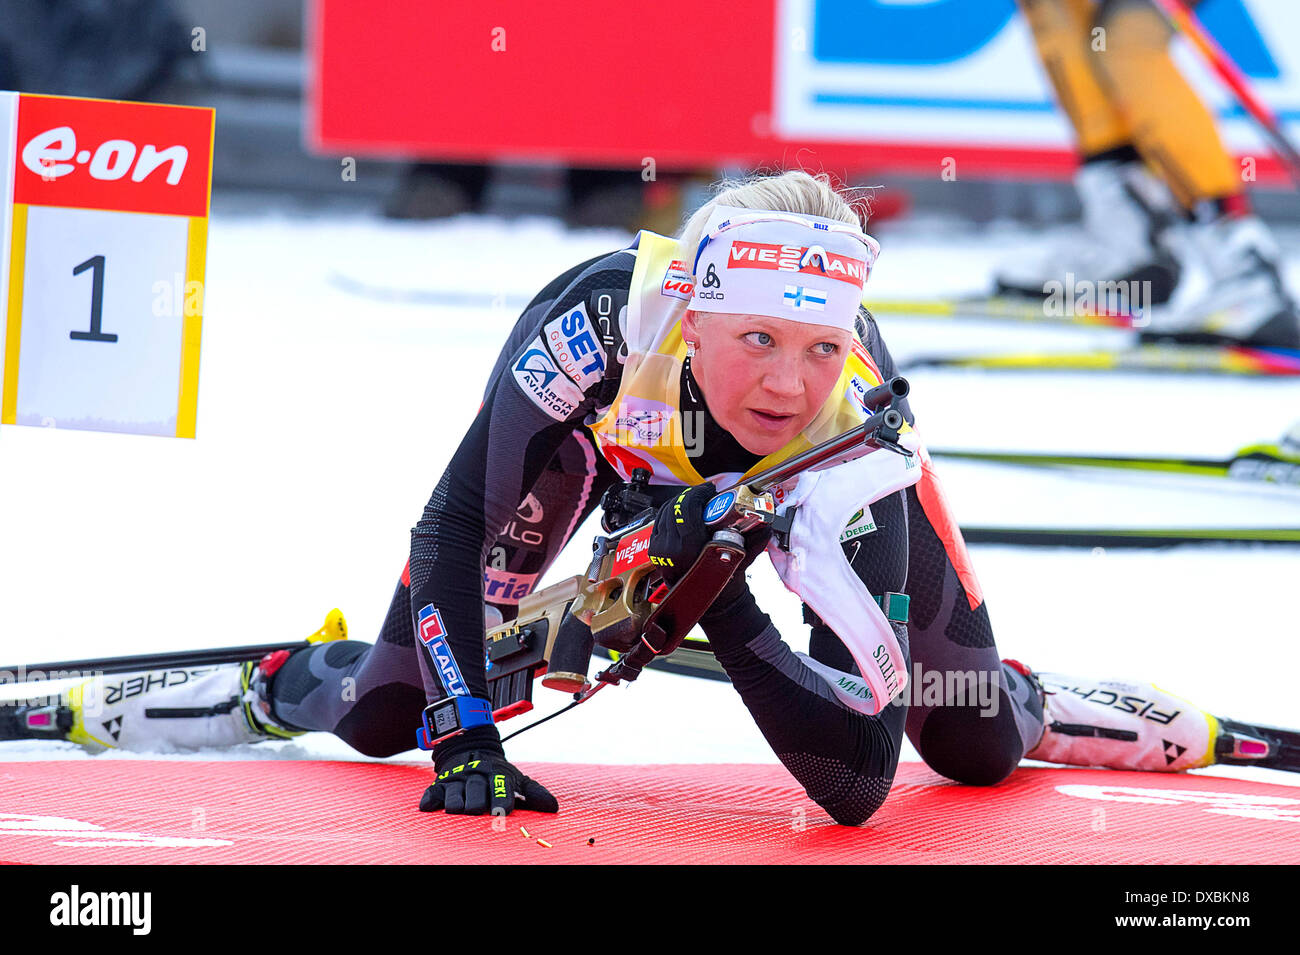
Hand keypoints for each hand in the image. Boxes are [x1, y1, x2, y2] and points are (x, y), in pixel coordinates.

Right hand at [419, 748, 558, 816]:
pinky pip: (433, 793)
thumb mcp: (516, 778)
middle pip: (475, 800)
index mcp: (497, 776)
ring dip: (457, 807)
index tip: (502, 812)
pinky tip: (430, 806)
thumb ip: (534, 793)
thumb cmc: (497, 772)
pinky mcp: (439, 783)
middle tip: (479, 810)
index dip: (501, 802)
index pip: (500, 790)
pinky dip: (431, 801)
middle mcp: (476, 777)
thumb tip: (553, 807)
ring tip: (461, 809)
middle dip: (477, 807)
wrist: (470, 744)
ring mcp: (457, 780)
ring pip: (454, 800)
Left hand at [648, 483, 770, 608]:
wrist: (710, 602)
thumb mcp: (741, 560)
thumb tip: (766, 524)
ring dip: (679, 503)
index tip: (709, 489)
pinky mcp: (655, 551)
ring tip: (694, 501)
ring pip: (664, 514)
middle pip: (674, 508)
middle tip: (704, 494)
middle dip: (690, 496)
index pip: (686, 509)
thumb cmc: (724, 583)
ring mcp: (660, 550)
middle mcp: (670, 549)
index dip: (697, 493)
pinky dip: (670, 514)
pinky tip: (682, 512)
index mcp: (688, 549)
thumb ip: (756, 541)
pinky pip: (659, 524)